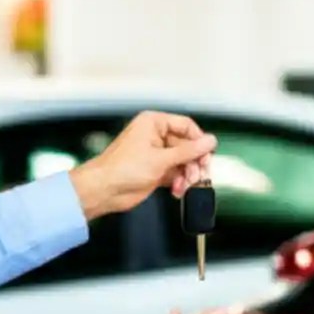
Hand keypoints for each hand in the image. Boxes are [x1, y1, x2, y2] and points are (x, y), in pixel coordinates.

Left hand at [69, 111, 215, 218]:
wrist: (104, 190)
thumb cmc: (121, 169)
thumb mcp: (161, 159)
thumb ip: (188, 151)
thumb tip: (209, 142)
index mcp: (153, 123)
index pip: (186, 126)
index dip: (198, 140)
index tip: (207, 154)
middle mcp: (155, 136)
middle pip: (187, 146)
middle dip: (194, 163)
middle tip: (199, 174)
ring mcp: (156, 155)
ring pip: (183, 162)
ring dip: (188, 176)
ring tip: (186, 185)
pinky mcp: (156, 171)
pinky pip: (176, 174)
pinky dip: (180, 183)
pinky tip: (177, 190)